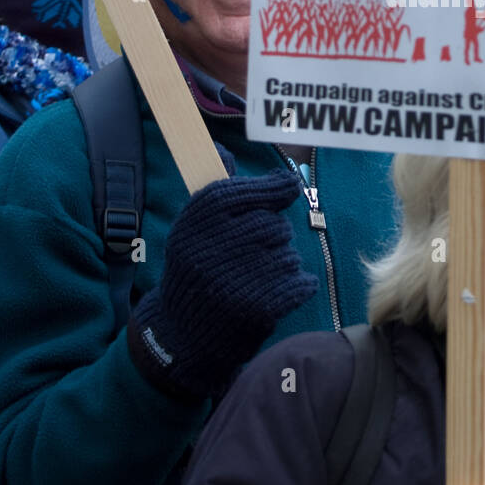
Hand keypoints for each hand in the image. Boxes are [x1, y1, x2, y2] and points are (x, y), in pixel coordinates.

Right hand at [129, 168, 316, 398]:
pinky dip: (297, 287)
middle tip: (254, 254)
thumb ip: (215, 190)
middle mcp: (212, 248)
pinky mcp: (257, 307)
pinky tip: (275, 294)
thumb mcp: (192, 230)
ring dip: (282, 266)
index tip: (287, 189)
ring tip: (255, 279)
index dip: (273, 188)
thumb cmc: (195, 272)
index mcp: (196, 224)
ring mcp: (234, 279)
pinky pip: (301, 282)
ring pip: (289, 254)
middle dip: (273, 238)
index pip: (245, 191)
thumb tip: (223, 149)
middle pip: (273, 225)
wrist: (182, 336)